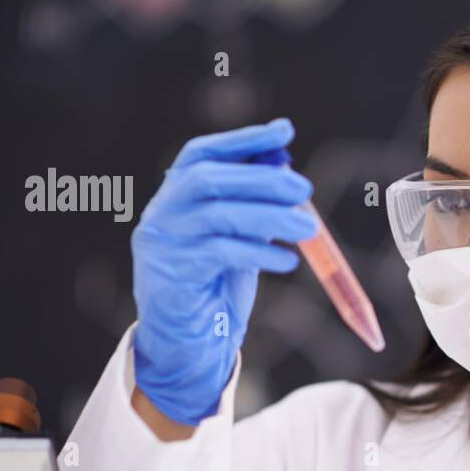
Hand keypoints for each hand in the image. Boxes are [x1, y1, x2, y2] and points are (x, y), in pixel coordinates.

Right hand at [130, 119, 316, 425]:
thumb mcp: (237, 236)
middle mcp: (162, 214)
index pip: (200, 153)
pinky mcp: (174, 274)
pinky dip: (259, 253)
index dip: (243, 139)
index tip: (283, 131)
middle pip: (210, 179)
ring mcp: (162, 243)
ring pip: (219, 216)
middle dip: (262, 180)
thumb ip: (251, 203)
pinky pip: (221, 254)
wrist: (188, 339)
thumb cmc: (216, 283)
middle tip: (304, 190)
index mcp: (174, 196)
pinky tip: (286, 261)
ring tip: (307, 229)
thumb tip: (286, 164)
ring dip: (270, 218)